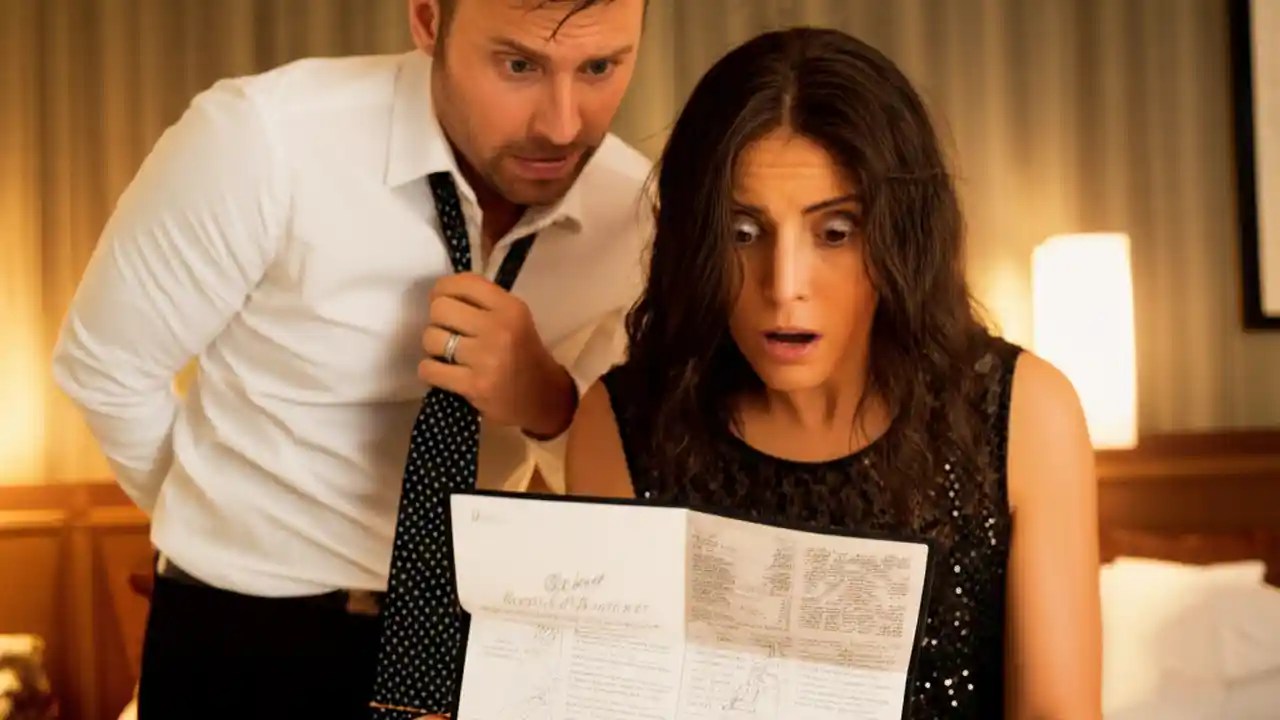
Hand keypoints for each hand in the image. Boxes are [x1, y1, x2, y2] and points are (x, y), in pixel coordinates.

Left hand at [419, 273, 575, 437]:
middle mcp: (499, 328)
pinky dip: (430, 371)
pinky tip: (444, 373)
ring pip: (431, 338)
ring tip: (447, 354)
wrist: (544, 399)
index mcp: (510, 308)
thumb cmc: (524, 354)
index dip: (443, 289)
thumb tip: (441, 292)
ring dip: (433, 347)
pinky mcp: (474, 385)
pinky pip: (429, 369)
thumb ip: (484, 302)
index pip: (463, 283)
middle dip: (438, 321)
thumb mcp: (515, 319)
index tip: (445, 301)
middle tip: (448, 332)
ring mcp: (486, 358)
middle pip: (440, 308)